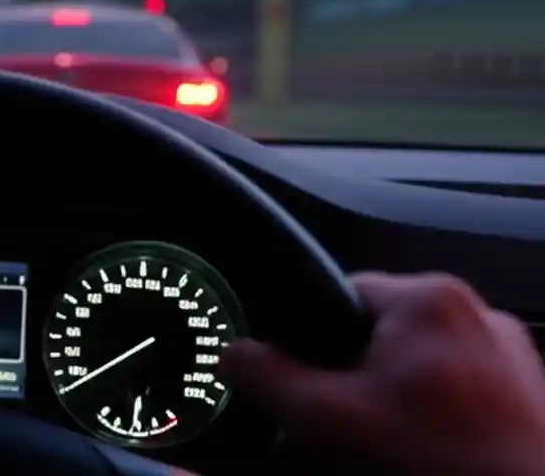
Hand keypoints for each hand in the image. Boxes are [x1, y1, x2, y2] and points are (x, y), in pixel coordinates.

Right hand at [223, 272, 544, 474]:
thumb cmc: (444, 465)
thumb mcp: (329, 420)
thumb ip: (269, 378)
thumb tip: (233, 355)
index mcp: (429, 297)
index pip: (340, 292)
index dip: (313, 339)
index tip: (311, 383)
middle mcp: (477, 313)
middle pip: (378, 333)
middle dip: (355, 376)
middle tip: (350, 425)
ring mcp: (508, 355)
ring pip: (417, 364)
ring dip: (394, 398)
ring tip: (391, 443)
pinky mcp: (525, 393)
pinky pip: (456, 388)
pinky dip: (434, 414)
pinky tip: (425, 451)